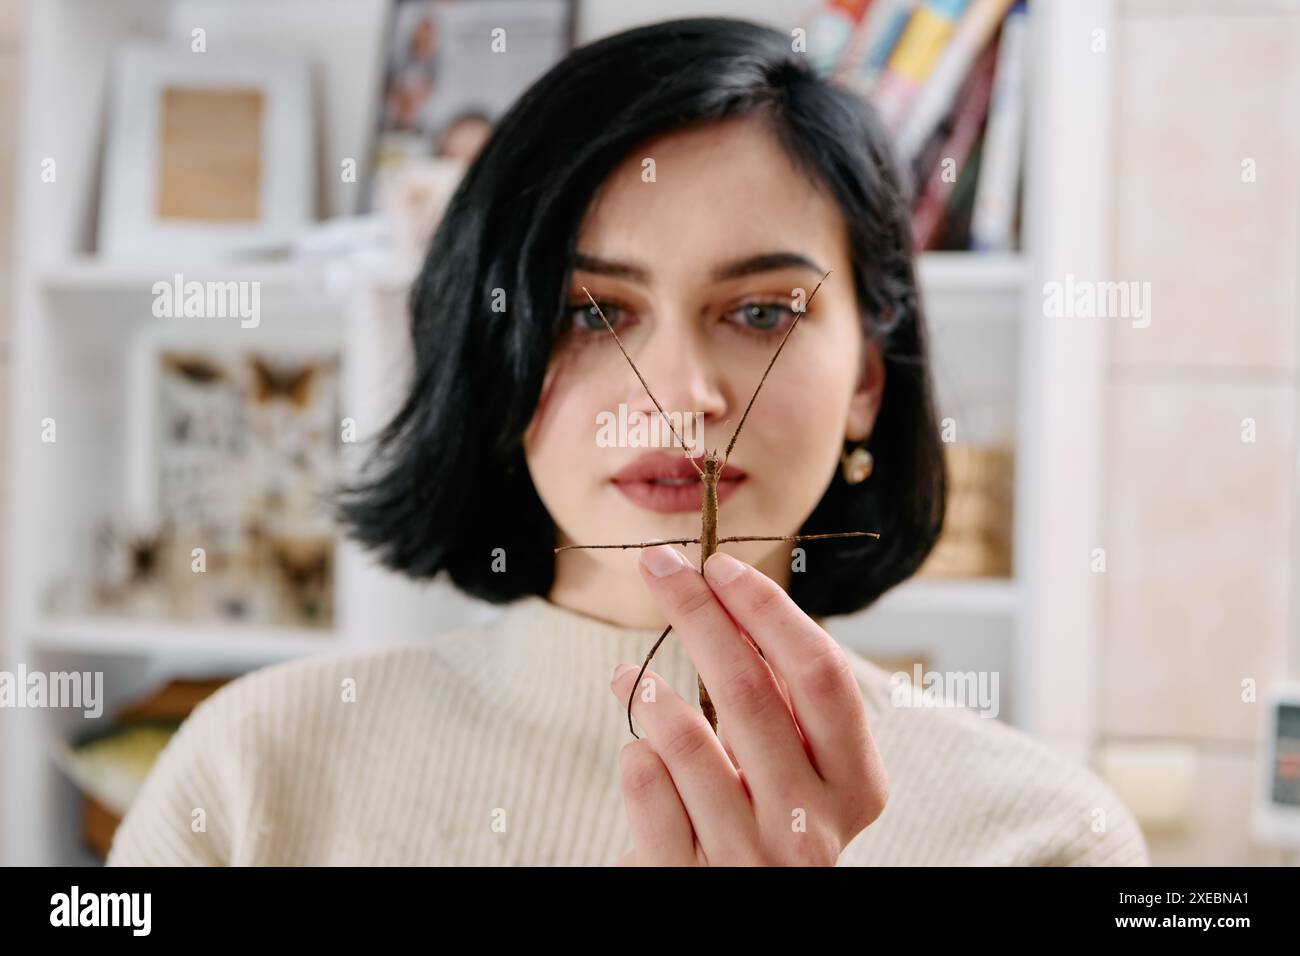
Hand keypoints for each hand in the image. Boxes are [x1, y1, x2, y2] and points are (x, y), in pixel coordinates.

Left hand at [610, 544, 887, 865]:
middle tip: (659, 566)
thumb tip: (728, 594)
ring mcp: (750, 861)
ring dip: (648, 690)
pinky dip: (635, 755)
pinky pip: (649, 789)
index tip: (719, 565)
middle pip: (750, 689)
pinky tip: (634, 749)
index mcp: (855, 787)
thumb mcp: (796, 773)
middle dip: (698, 613)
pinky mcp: (689, 882)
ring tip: (626, 676)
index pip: (820, 673)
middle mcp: (811, 828)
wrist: (736, 917)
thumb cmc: (763, 827)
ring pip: (687, 742)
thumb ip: (782, 705)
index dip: (766, 608)